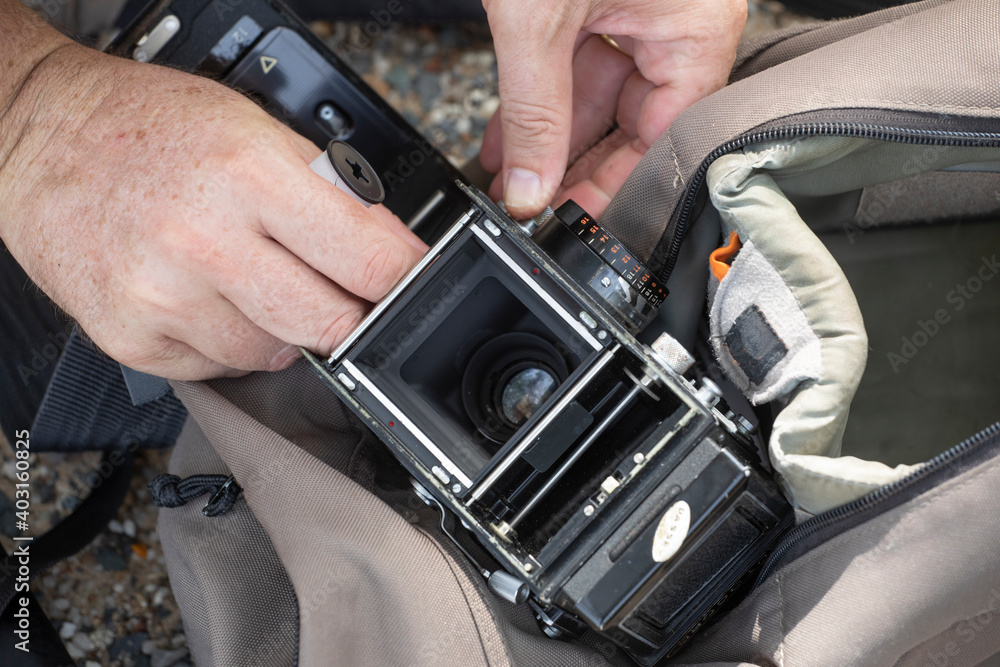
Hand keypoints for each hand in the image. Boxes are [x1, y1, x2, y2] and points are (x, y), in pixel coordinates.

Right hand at [0, 17, 424, 379]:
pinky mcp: (131, 339)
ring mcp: (163, 298)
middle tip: (337, 290)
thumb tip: (393, 252)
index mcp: (251, 176)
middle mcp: (205, 242)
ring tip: (248, 277)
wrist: (38, 135)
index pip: (370, 259)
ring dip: (282, 328)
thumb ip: (328, 192)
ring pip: (277, 355)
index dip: (405, 280)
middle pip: (331, 325)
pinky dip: (228, 342)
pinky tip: (204, 296)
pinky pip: (220, 368)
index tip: (412, 288)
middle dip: (349, 314)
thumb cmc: (148, 128)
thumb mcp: (254, 128)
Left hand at [479, 0, 746, 217]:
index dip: (612, 184)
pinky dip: (544, 93)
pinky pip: (581, 57)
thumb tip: (529, 187)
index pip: (663, 134)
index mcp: (697, 25)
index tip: (573, 217)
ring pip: (601, 93)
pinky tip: (511, 132)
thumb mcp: (537, 24)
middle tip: (535, 204)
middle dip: (572, 165)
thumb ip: (534, 112)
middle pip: (632, 120)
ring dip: (549, 135)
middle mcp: (679, 16)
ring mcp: (643, 3)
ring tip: (509, 176)